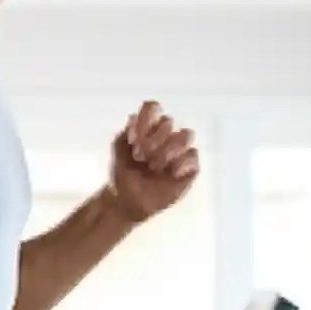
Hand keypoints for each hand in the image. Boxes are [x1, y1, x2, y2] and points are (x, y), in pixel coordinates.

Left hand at [107, 100, 200, 222]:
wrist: (127, 201)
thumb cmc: (123, 174)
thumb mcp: (117, 151)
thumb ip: (125, 132)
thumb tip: (135, 119)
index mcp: (147, 127)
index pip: (153, 108)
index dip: (145, 118)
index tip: (134, 138)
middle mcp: (165, 135)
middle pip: (167, 121)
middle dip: (151, 139)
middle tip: (139, 157)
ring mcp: (179, 151)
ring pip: (186, 134)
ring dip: (168, 149)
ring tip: (154, 166)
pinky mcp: (190, 168)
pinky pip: (193, 155)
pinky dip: (181, 163)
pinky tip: (170, 173)